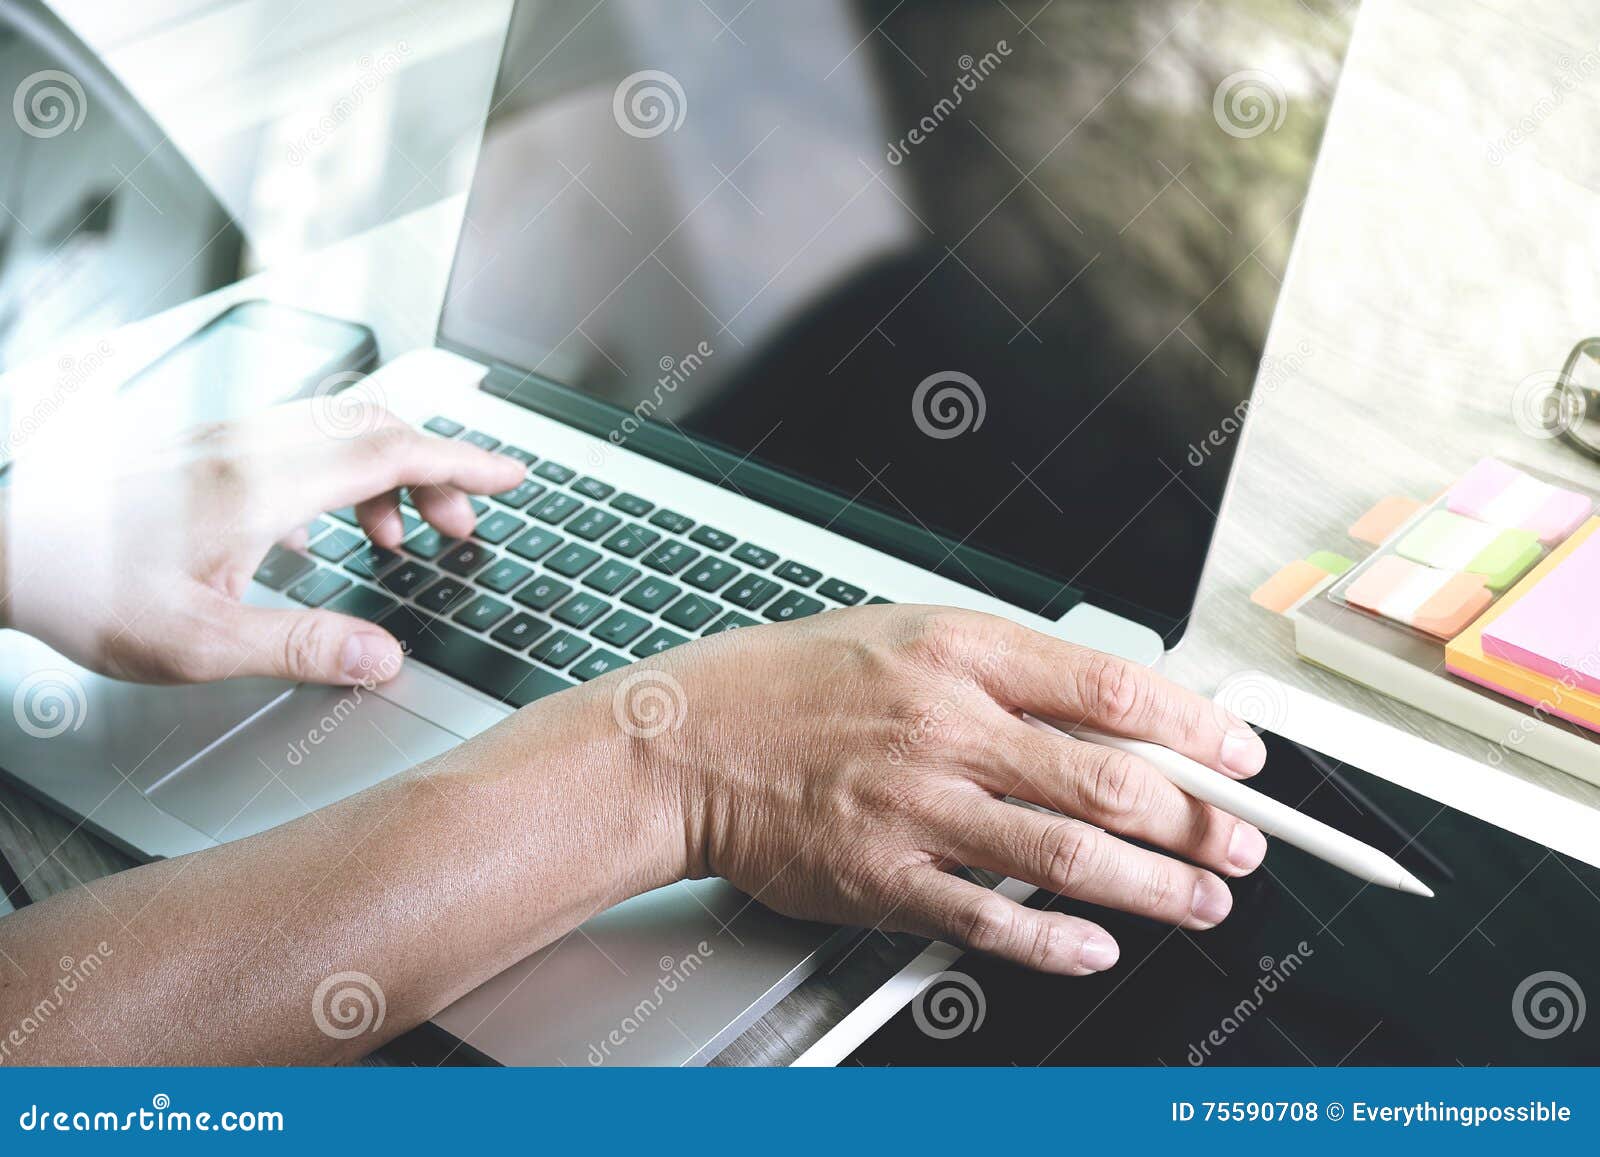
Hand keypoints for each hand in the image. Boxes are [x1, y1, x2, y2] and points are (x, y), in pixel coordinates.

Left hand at [3, 400, 522, 684]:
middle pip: (375, 429)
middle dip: (434, 471)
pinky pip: (298, 444)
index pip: (391, 452)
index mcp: (264, 485)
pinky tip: (319, 534)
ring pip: (337, 431)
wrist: (0, 545)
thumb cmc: (83, 588)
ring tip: (401, 539)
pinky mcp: (203, 451)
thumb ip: (300, 647)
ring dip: (387, 474)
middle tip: (461, 525)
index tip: (511, 475)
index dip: (462, 463)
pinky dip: (339, 478)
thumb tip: (383, 660)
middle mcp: (251, 447)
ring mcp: (225, 442)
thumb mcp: (198, 643)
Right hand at [618, 606, 1268, 973]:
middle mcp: (945, 726)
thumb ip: (1004, 670)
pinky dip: (1056, 940)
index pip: (1111, 688)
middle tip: (1245, 845)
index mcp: (959, 652)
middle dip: (1200, 821)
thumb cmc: (791, 683)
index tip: (1242, 757)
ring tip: (1205, 901)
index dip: (1196, 728)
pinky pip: (990, 918)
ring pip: (1069, 854)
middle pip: (1110, 780)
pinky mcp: (882, 877)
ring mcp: (915, 807)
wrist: (685, 743)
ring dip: (1157, 886)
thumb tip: (1107, 711)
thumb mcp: (902, 634)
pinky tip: (1099, 947)